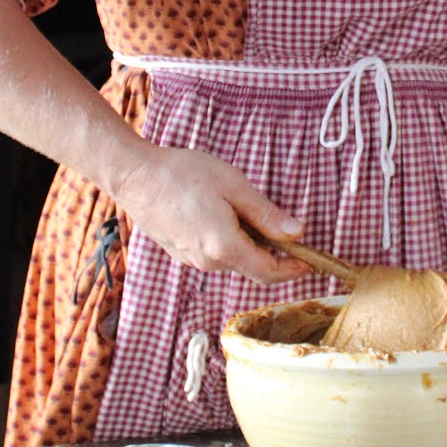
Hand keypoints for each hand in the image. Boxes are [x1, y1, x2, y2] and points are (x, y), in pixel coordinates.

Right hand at [109, 142, 306, 282]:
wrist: (136, 176)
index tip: (311, 261)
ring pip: (234, 261)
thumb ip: (267, 214)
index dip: (294, 270)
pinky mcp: (182, 254)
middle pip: (253, 269)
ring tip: (252, 215)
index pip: (269, 273)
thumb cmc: (184, 174)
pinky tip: (226, 217)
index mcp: (225, 246)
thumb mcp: (234, 186)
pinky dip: (231, 243)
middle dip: (275, 256)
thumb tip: (297, 233)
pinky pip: (216, 255)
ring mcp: (192, 260)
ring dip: (251, 247)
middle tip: (289, 233)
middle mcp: (209, 261)